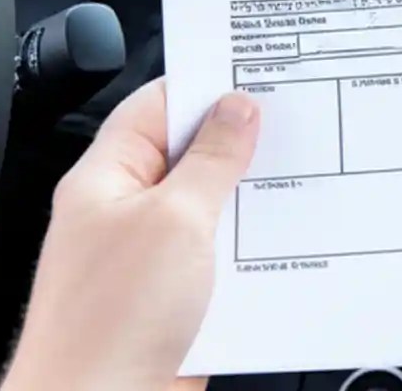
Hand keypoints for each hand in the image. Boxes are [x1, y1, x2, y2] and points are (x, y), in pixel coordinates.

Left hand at [0, 79, 259, 390]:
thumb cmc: (107, 325)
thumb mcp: (174, 220)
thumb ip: (211, 160)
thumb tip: (237, 110)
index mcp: (107, 177)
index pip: (157, 105)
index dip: (207, 84)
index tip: (256, 75)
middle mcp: (126, 211)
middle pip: (191, 154)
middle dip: (241, 143)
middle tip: (289, 128)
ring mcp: (152, 256)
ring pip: (214, 207)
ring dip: (253, 200)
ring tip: (294, 187)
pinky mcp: (178, 297)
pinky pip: (224, 256)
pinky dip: (255, 249)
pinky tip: (283, 245)